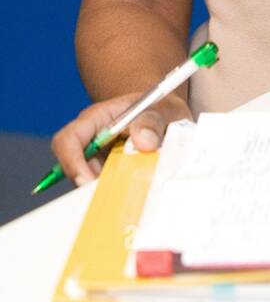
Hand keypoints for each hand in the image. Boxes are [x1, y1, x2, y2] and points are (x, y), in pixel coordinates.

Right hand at [49, 90, 192, 185]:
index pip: (69, 139)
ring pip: (93, 182)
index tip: (88, 181)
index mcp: (97, 118)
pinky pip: (109, 187)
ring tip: (137, 187)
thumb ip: (153, 121)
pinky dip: (122, 191)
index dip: (72, 161)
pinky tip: (140, 189)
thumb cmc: (161, 108)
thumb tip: (143, 141)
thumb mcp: (164, 109)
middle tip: (118, 193)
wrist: (167, 117)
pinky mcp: (111, 173)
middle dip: (93, 184)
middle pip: (76, 168)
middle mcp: (93, 140)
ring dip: (112, 189)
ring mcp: (100, 158)